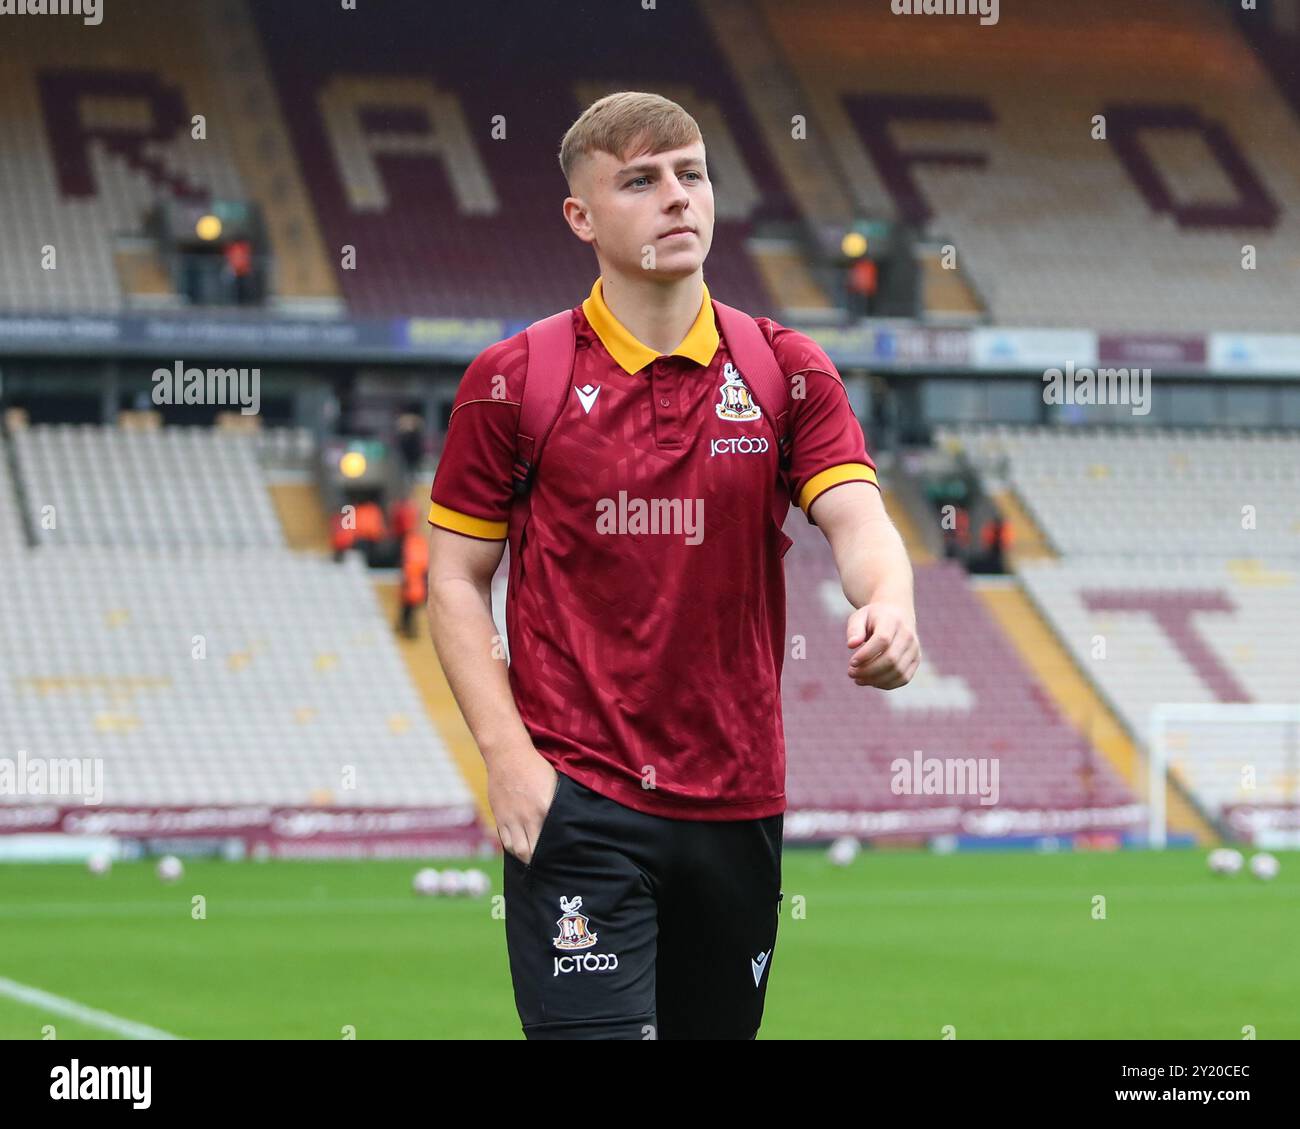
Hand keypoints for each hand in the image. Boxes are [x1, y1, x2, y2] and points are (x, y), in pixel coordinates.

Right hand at [488, 750, 558, 864]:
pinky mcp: (500, 817)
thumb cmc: (535, 767)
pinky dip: (513, 848)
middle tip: (547, 866)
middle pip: (531, 851)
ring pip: (517, 849)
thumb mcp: (553, 785)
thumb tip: (565, 824)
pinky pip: (505, 840)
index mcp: (545, 808)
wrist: (508, 755)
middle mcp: (527, 817)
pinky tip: (520, 849)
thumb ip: (556, 806)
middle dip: (539, 862)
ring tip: (533, 861)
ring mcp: (511, 818)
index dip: (555, 853)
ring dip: (525, 858)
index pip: (551, 840)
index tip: (561, 859)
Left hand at [846, 604, 919, 688]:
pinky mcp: (915, 660)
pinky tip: (871, 681)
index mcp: (893, 621)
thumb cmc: (873, 618)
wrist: (896, 614)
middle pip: (891, 659)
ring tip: (857, 679)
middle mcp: (907, 635)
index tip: (851, 662)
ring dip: (876, 680)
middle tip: (851, 673)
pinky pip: (903, 678)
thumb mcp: (859, 617)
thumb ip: (854, 630)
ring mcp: (914, 649)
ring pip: (898, 672)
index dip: (866, 654)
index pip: (882, 640)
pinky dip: (886, 684)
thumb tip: (851, 645)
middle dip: (868, 670)